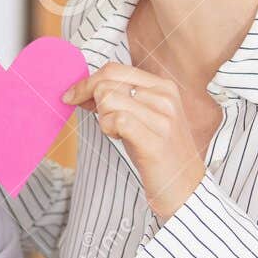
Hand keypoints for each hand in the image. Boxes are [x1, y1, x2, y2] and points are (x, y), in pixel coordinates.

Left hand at [63, 62, 205, 219]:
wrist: (184, 187)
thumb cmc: (158, 153)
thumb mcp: (141, 117)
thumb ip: (117, 99)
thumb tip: (80, 90)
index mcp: (163, 86)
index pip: (114, 70)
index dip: (87, 82)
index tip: (72, 96)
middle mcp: (165, 97)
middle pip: (107, 82)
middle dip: (92, 102)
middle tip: (104, 122)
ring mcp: (162, 117)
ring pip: (108, 99)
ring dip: (103, 119)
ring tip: (118, 133)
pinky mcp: (155, 140)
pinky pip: (116, 120)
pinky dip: (108, 129)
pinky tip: (119, 139)